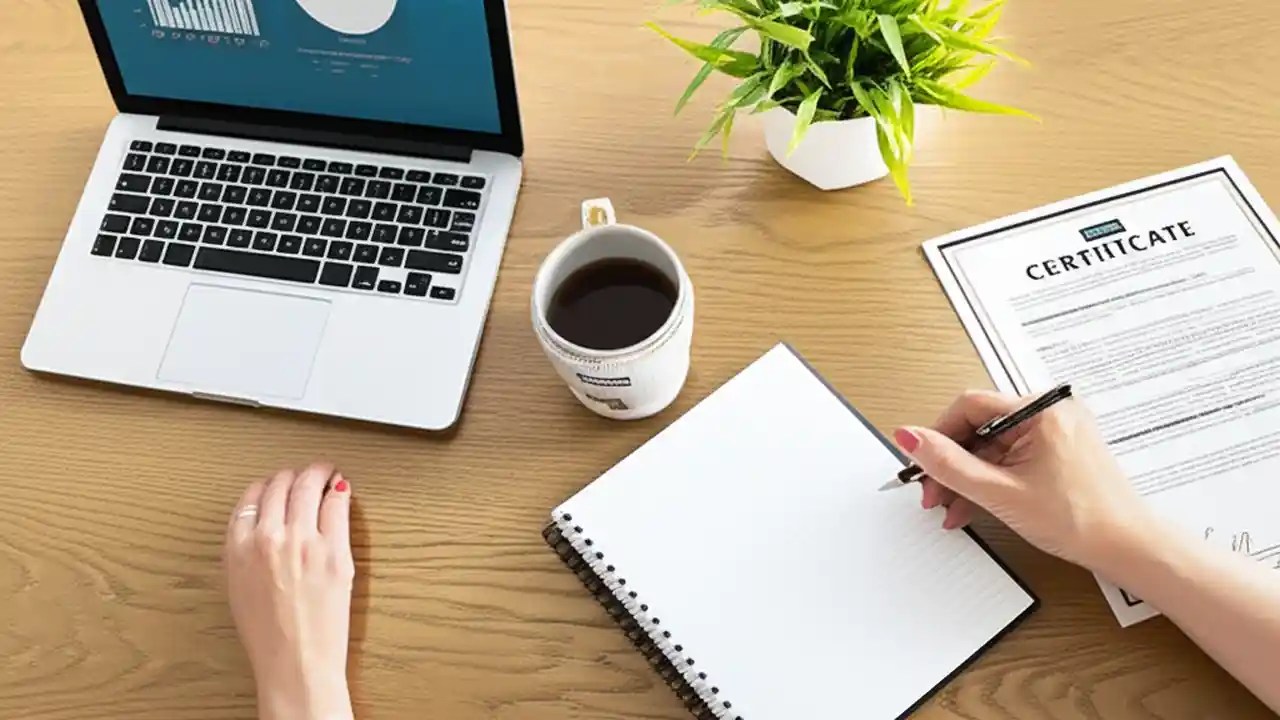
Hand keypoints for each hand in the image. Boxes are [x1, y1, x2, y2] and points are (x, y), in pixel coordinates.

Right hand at [225, 464, 355, 719]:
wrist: (295, 661)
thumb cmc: (268, 634)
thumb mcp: (238, 587)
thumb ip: (245, 551)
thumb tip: (260, 524)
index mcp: (239, 548)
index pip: (251, 496)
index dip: (268, 484)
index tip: (278, 483)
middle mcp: (269, 538)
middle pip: (281, 485)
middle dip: (294, 475)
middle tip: (307, 473)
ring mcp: (304, 542)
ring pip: (310, 486)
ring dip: (319, 472)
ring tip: (327, 471)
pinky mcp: (335, 551)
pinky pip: (338, 505)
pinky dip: (341, 490)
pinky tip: (343, 487)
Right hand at [893, 390, 1155, 571]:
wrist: (1128, 548)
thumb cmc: (1081, 520)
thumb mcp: (999, 492)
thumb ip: (948, 464)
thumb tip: (910, 437)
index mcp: (1040, 411)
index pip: (968, 406)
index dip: (937, 434)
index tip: (919, 461)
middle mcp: (1050, 413)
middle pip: (978, 427)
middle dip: (950, 464)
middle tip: (931, 493)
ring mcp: (1055, 432)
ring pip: (992, 447)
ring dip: (967, 477)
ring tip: (949, 507)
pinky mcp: (1058, 452)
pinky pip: (1010, 458)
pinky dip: (989, 480)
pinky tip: (972, 506)